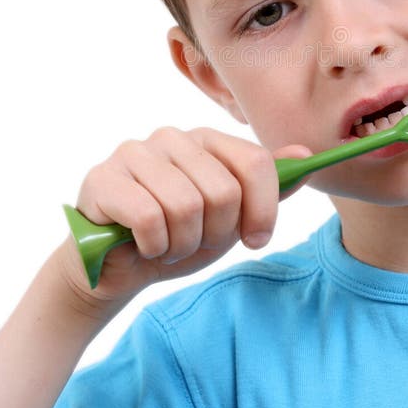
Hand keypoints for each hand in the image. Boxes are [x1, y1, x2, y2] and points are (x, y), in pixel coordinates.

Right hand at [59, 126, 312, 304]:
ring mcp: (134, 153)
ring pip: (186, 206)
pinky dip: (153, 245)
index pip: (256, 162)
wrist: (118, 269)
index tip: (255, 240)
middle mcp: (172, 137)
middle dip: (215, 234)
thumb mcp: (231, 219)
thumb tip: (305, 155)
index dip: (263, 210)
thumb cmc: (178, 237)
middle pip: (224, 190)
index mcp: (207, 140)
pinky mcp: (102, 178)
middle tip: (194, 243)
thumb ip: (266, 188)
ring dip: (181, 244)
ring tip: (168, 245)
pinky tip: (141, 245)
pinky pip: (147, 217)